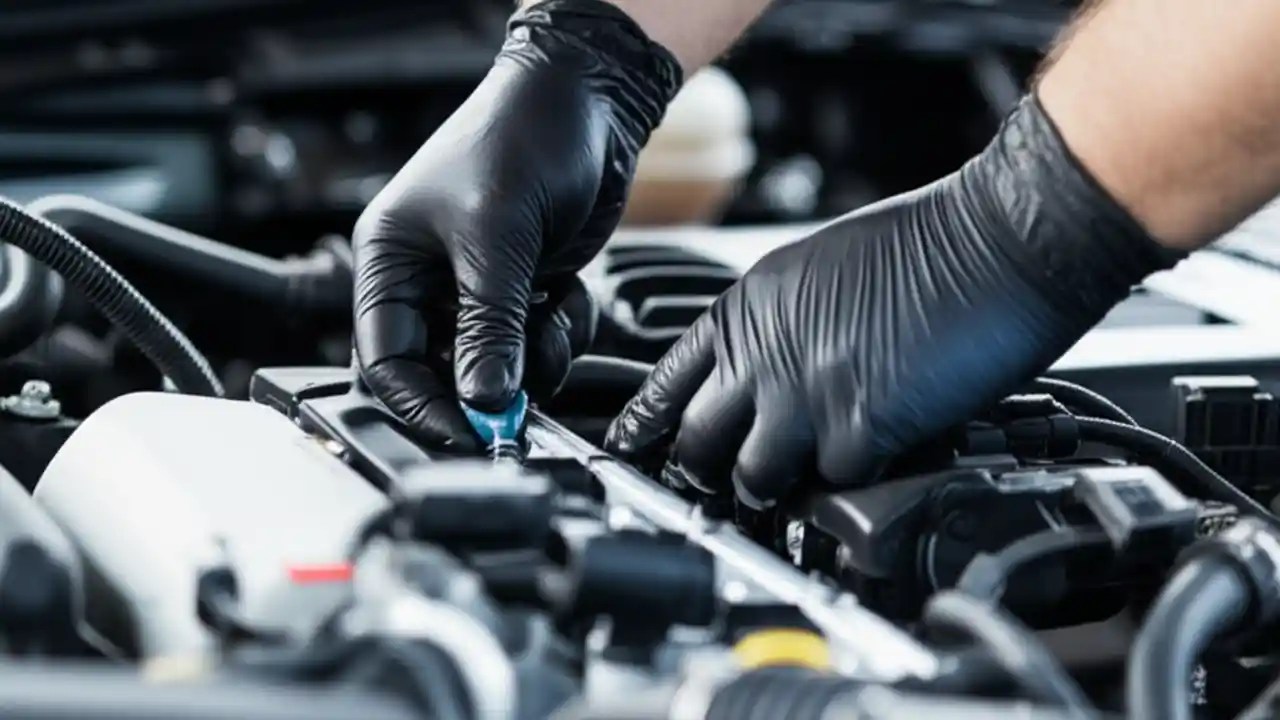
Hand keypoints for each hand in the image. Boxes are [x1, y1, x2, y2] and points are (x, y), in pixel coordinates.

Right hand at [353, 0, 680, 449]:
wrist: (590, 102)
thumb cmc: (522, 137)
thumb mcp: (497, 236)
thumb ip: (487, 325)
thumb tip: (483, 400)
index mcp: (390, 260)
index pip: (384, 359)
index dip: (420, 404)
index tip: (465, 434)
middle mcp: (428, 281)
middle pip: (440, 370)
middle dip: (483, 387)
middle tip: (518, 408)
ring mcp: (481, 289)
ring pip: (496, 366)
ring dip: (533, 360)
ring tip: (551, 316)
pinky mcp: (528, 290)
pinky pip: (538, 344)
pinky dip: (561, 334)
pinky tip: (569, 295)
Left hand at [605, 97, 1182, 507]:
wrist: (1000, 233)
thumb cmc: (929, 243)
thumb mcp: (819, 272)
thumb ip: (780, 330)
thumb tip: (769, 378)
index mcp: (748, 308)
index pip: (667, 382)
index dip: (644, 427)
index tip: (628, 453)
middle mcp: (764, 350)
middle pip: (696, 445)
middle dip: (708, 475)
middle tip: (728, 489)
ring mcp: (806, 391)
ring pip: (753, 479)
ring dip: (778, 491)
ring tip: (802, 487)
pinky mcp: (860, 425)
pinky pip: (835, 485)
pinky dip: (854, 485)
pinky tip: (876, 464)